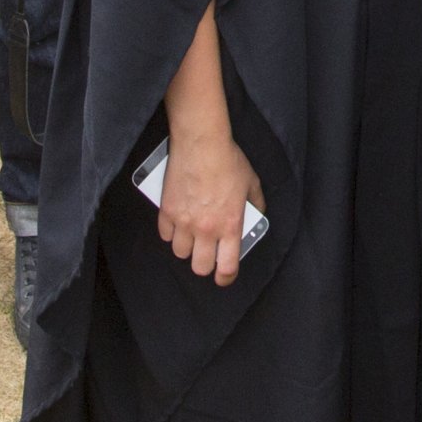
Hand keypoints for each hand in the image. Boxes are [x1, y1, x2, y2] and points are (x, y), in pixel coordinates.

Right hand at [157, 129, 264, 285]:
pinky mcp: (167, 211)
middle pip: (200, 267)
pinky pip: (165, 235)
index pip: (227, 266)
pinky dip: (171, 233)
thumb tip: (256, 213)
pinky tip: (178, 223)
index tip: (224, 277)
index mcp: (230, 225)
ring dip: (187, 248)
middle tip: (207, 255)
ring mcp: (184, 222)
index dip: (226, 278)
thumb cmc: (228, 161)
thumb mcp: (251, 182)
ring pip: (180, 253)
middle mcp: (206, 229)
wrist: (202, 143)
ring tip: (192, 236)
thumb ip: (256, 203)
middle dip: (205, 265)